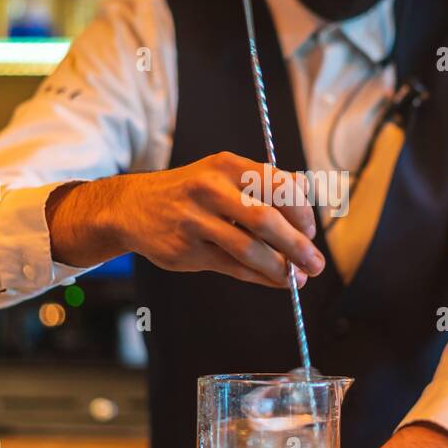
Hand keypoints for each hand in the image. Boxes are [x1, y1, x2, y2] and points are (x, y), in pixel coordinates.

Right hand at [47, 153, 324, 288]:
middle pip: (267, 220)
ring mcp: (196, 221)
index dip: (302, 213)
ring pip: (250, 249)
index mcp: (227, 165)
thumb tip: (305, 206)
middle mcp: (211, 189)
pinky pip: (232, 267)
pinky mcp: (186, 249)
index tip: (310, 231)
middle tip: (315, 263)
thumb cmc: (190, 192)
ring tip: (297, 280)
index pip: (280, 186)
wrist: (132, 207)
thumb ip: (263, 186)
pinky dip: (259, 277)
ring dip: (280, 269)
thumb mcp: (222, 175)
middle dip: (298, 246)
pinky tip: (275, 282)